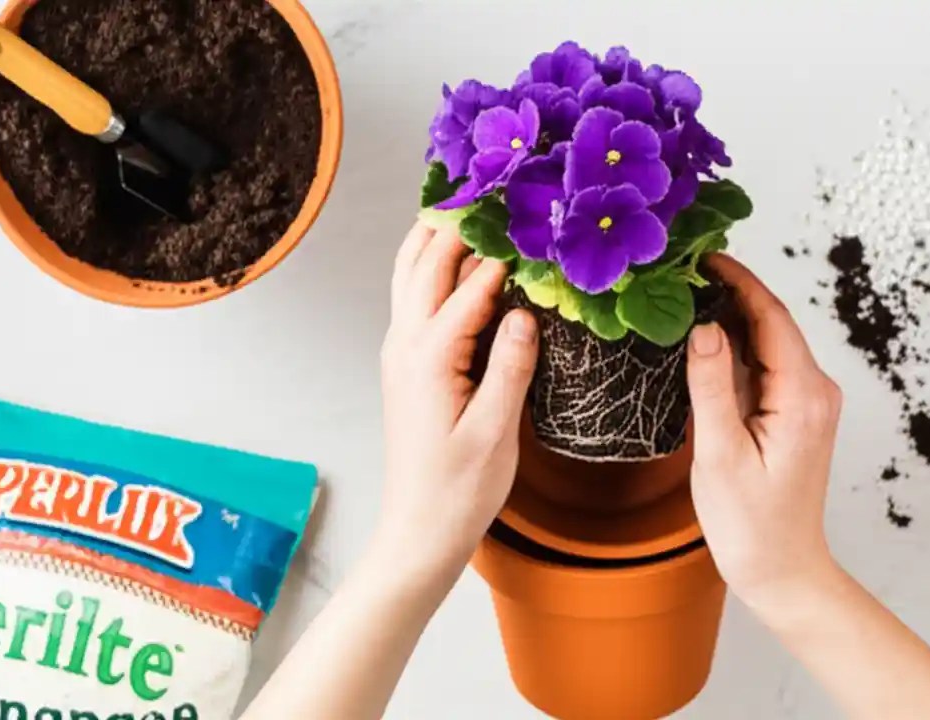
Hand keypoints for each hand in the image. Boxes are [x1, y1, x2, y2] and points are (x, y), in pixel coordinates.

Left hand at [378, 222, 538, 585]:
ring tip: (467, 201)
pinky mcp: (408, 366)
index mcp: (430, 358)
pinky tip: (459, 261)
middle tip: (491, 182)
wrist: (419, 532)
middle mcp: (406, 346)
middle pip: (423, 263)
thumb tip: (526, 312)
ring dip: (434, 237)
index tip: (528, 210)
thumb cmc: (458, 492)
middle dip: (455, 220)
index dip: (500, 247)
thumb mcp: (495, 434)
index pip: (467, 285)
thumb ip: (510, 368)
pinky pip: (414, 299)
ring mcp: (401, 354)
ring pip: (409, 275)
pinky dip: (433, 267)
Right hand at [685, 255, 842, 612]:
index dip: (738, 281)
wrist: (783, 569)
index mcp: (803, 396)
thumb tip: (703, 327)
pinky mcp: (795, 413)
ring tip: (683, 295)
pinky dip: (735, 348)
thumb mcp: (720, 454)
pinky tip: (702, 340)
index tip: (703, 254)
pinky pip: (764, 366)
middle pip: (771, 323)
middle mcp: (814, 391)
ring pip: (767, 342)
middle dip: (729, 292)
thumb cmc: (752, 525)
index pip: (771, 317)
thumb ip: (712, 386)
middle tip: (680, 269)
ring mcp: (807, 402)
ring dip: (730, 319)